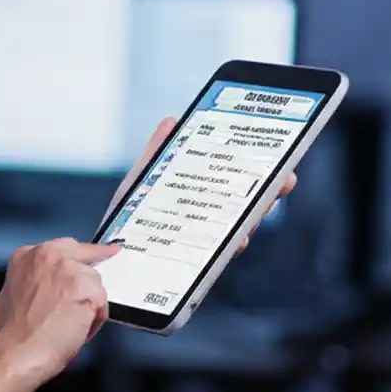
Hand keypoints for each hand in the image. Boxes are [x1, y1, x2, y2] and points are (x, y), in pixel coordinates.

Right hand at [0, 238, 119, 382]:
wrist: (15, 352)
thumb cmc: (8, 333)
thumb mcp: (12, 292)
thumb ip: (33, 280)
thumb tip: (47, 288)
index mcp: (28, 254)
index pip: (63, 247)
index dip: (79, 255)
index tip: (96, 253)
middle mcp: (51, 255)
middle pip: (84, 257)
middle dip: (89, 271)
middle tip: (106, 265)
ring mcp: (71, 269)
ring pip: (94, 283)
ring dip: (89, 304)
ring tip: (72, 326)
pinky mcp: (88, 288)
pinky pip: (102, 304)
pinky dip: (95, 320)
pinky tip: (79, 332)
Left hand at [108, 118, 298, 253]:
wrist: (104, 270)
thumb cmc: (123, 226)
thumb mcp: (138, 183)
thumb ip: (155, 154)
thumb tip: (172, 121)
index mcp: (195, 202)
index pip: (230, 184)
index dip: (254, 171)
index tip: (277, 158)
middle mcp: (202, 226)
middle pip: (241, 207)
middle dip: (266, 192)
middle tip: (286, 178)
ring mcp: (200, 249)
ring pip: (235, 231)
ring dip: (254, 218)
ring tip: (267, 203)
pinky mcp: (192, 270)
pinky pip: (216, 258)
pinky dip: (228, 246)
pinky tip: (238, 237)